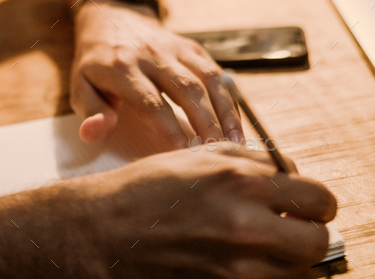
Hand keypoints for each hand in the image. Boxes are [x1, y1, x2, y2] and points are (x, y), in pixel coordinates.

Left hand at [70, 0, 243, 148]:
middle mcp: (152, 54)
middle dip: (205, 125)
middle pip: (186, 89)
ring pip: (207, 79)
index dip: (170, 131)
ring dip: (224, 113)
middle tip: (218, 157)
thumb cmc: (98, 63)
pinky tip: (237, 125)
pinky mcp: (191, 47)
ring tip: (235, 145)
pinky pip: (215, 72)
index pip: (151, 102)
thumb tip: (96, 132)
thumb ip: (91, 111)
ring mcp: (174, 48)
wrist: (113, 17)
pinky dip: (229, 99)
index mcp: (121, 67)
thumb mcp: (80, 86)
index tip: (184, 158)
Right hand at [82, 148, 336, 278]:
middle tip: (292, 226)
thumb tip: (286, 176)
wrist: (105, 232)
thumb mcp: (198, 158)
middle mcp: (245, 226)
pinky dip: (269, 276)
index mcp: (239, 181)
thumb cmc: (146, 190)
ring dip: (290, 258)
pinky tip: (246, 260)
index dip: (313, 199)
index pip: (315, 195)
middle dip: (309, 231)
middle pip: (318, 240)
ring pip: (301, 272)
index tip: (302, 202)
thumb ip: (249, 163)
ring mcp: (238, 269)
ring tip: (264, 244)